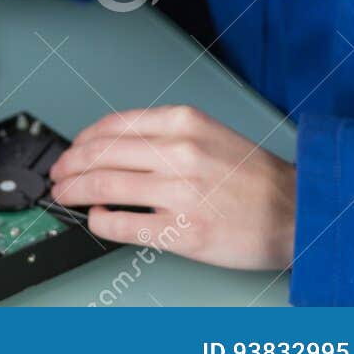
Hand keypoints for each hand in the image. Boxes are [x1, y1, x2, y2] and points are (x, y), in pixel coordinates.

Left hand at [48, 106, 295, 271]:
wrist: (294, 211)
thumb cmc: (254, 177)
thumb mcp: (209, 133)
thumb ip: (165, 136)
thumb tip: (117, 148)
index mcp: (183, 122)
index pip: (115, 125)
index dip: (84, 139)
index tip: (72, 148)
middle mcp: (177, 151)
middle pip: (102, 153)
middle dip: (71, 164)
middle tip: (59, 174)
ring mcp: (178, 191)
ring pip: (105, 186)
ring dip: (76, 191)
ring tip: (65, 196)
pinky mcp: (181, 231)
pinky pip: (126, 224)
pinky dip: (101, 221)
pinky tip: (95, 219)